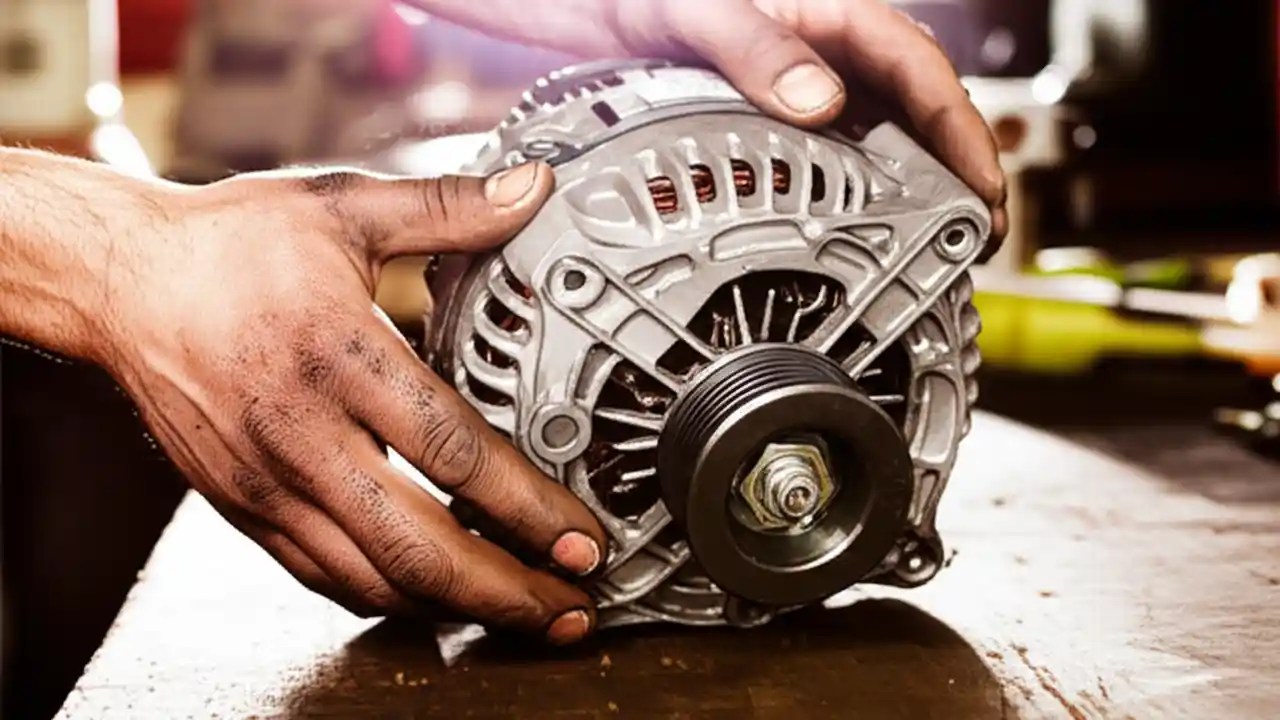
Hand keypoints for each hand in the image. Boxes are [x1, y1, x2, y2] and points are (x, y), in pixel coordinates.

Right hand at [101, 161, 606, 643]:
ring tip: (522, 612)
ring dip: (458, 608)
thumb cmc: (228, 245)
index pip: (454, 453)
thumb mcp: (343, 208)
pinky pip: (325, 577)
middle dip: (509, 590)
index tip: (582, 536)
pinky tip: (437, 598)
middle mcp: (303, 435)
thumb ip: (449, 207)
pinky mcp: (245, 508)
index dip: (529, 506)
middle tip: (571, 605)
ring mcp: (269, 483)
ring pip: (374, 579)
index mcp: (340, 358)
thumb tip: (532, 189)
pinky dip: (391, 599)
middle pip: (421, 546)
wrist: (119, 281)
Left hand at [416, 0, 1006, 245]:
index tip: (980, 187)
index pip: (914, 65)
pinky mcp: (750, 115)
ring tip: (917, 247)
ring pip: (864, 136)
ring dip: (899, 189)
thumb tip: (823, 104)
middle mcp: (812, 48)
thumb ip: (756, 49)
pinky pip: (810, 155)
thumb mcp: (691, 8)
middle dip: (945, 169)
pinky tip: (839, 228)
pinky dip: (836, 192)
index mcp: (819, 10)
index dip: (957, 128)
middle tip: (966, 237)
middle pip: (904, 109)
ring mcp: (783, 84)